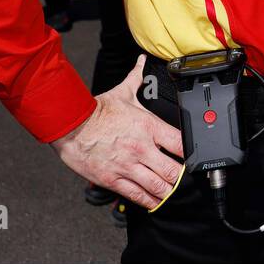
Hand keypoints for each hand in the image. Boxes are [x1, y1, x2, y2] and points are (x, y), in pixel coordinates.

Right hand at [50, 55, 183, 209]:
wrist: (71, 126)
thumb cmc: (97, 111)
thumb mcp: (122, 93)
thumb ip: (137, 78)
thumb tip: (142, 61)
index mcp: (149, 127)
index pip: (180, 143)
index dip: (190, 154)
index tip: (193, 158)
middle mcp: (142, 148)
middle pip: (173, 170)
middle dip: (181, 178)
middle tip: (184, 181)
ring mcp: (128, 165)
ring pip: (157, 185)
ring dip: (167, 192)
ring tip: (172, 193)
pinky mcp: (113, 179)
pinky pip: (137, 194)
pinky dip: (149, 201)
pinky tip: (154, 202)